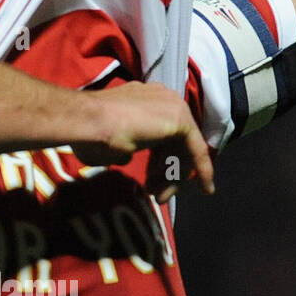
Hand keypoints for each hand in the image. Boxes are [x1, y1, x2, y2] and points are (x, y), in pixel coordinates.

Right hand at [73, 81, 214, 202]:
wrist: (89, 121)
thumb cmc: (90, 133)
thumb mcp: (110, 144)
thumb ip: (124, 148)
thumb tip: (129, 157)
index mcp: (143, 100)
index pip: (160, 133)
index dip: (157, 160)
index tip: (150, 180)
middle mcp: (162, 99)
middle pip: (174, 141)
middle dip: (165, 171)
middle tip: (155, 194)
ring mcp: (172, 106)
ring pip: (183, 148)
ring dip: (174, 176)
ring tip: (161, 197)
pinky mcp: (181, 119)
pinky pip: (197, 150)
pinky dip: (203, 170)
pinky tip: (205, 188)